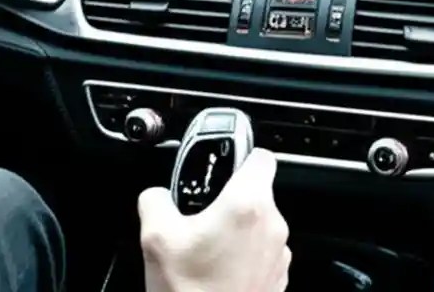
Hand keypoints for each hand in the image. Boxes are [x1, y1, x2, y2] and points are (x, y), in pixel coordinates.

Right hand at [138, 148, 290, 291]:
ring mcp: (279, 255)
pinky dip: (242, 255)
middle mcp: (272, 226)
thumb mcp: (155, 237)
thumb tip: (156, 195)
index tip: (221, 165)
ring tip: (204, 250)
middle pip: (255, 193)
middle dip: (228, 200)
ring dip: (235, 231)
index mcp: (247, 205)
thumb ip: (155, 200)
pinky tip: (216, 271)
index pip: (260, 156)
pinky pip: (261, 252)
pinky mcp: (278, 279)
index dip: (239, 155)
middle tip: (199, 218)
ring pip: (258, 225)